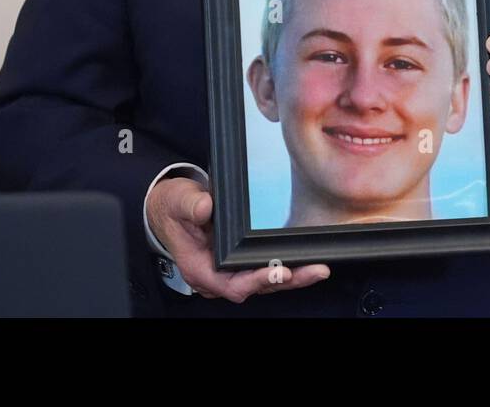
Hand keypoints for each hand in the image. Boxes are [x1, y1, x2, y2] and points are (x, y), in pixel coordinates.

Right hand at [146, 176, 330, 301]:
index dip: (256, 281)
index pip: (231, 284)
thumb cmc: (175, 208)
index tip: (277, 272)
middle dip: (286, 281)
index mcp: (199, 268)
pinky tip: (305, 263)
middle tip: (313, 270)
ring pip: (264, 283)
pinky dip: (286, 269)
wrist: (172, 208)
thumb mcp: (178, 201)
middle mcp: (216, 277)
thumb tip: (204, 207)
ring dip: (292, 277)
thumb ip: (190, 206)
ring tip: (318, 269)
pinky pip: (265, 272)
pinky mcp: (239, 265)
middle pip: (255, 287)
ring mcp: (229, 272)